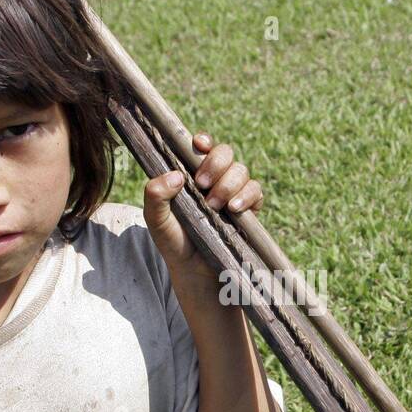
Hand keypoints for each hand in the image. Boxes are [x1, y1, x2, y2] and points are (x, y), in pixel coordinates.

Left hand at [143, 133, 262, 267]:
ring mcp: (233, 192)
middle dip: (215, 164)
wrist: (194, 270)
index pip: (202, 147)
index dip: (204, 141)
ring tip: (214, 206)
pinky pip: (256, 190)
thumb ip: (155, 195)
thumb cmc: (174, 242)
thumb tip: (176, 175)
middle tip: (201, 184)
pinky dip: (247, 196)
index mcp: (192, 173)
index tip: (198, 145)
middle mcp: (215, 179)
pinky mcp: (249, 209)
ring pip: (241, 170)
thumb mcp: (156, 220)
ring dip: (228, 184)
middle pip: (225, 153)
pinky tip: (233, 209)